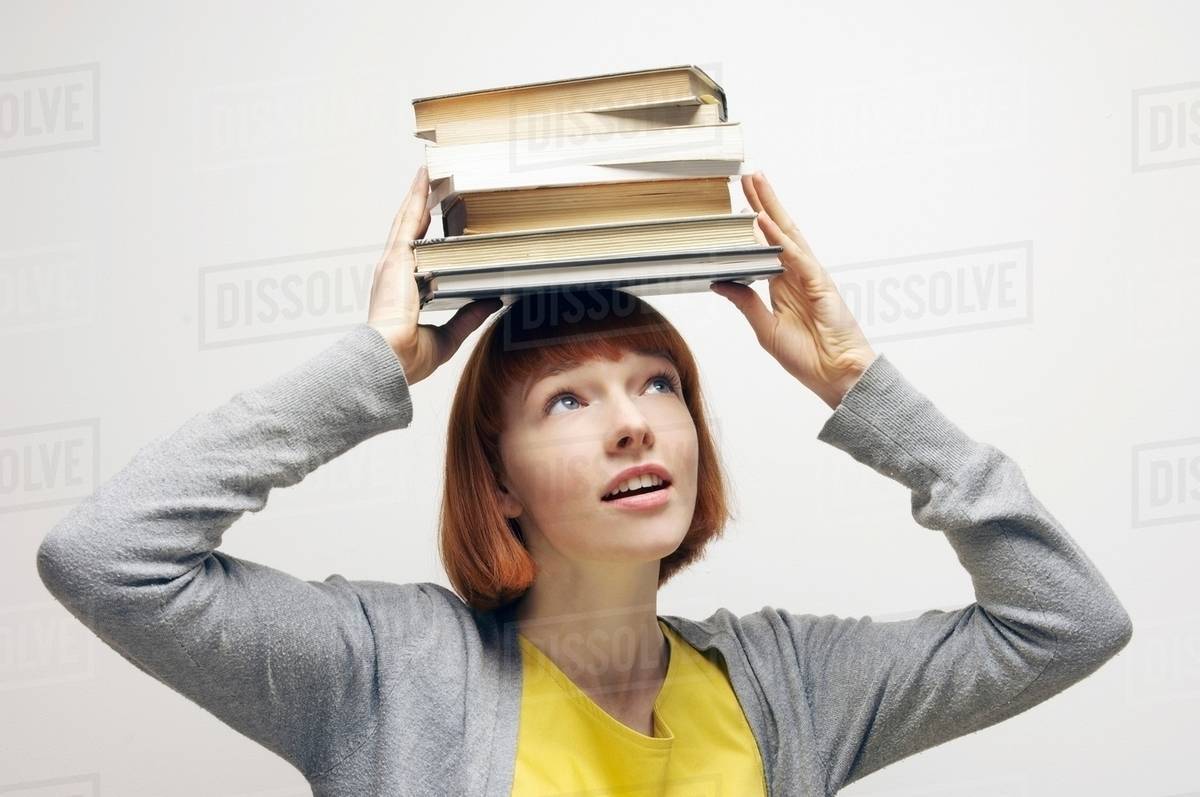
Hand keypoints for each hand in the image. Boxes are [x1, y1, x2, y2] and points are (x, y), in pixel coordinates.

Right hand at [367, 166, 502, 385]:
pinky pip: (408, 219)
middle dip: (420, 208)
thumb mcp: (448, 336)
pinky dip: (416, 197)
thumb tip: (494, 301)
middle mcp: (395, 273)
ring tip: (430, 174)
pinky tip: (424, 178)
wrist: (389, 360)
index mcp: (403, 292)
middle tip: (434, 186)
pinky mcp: (397, 257)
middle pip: (411, 232)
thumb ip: (469, 317)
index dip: (425, 236)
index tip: (436, 221)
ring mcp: (393, 263)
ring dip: (418, 196)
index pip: (417, 255)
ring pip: (408, 220)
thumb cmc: (406, 357)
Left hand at [710, 171, 877, 409]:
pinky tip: (765, 222)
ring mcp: (810, 277)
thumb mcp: (765, 328)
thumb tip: (720, 282)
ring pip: (789, 234)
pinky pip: (797, 257)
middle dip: (762, 202)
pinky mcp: (820, 284)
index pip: (766, 245)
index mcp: (783, 285)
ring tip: (756, 183)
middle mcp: (797, 275)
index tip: (737, 202)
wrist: (835, 375)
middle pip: (778, 230)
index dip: (753, 223)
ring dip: (771, 208)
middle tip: (748, 176)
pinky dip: (780, 239)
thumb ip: (745, 303)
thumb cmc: (807, 356)